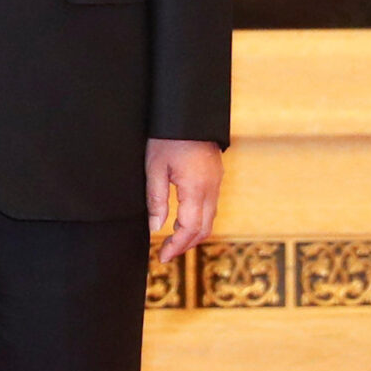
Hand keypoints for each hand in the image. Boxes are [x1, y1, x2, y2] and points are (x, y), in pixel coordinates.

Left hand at [146, 139, 222, 264]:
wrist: (189, 113)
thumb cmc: (168, 137)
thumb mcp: (154, 168)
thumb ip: (156, 200)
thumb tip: (155, 228)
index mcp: (196, 188)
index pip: (190, 228)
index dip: (177, 246)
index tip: (163, 256)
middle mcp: (211, 189)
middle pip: (204, 228)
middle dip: (185, 245)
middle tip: (166, 253)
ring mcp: (216, 183)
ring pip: (210, 219)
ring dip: (192, 234)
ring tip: (172, 241)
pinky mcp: (215, 177)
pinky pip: (211, 207)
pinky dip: (198, 220)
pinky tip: (182, 221)